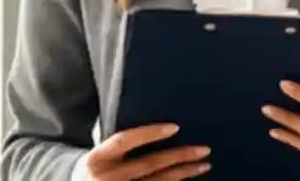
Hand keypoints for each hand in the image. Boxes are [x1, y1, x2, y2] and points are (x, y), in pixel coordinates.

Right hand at [83, 123, 210, 180]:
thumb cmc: (95, 169)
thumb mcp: (99, 154)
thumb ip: (119, 144)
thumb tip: (152, 123)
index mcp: (98, 158)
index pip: (125, 140)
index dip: (150, 133)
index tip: (175, 127)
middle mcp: (107, 177)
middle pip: (150, 164)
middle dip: (180, 156)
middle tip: (203, 149)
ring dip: (184, 173)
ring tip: (204, 164)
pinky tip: (188, 179)